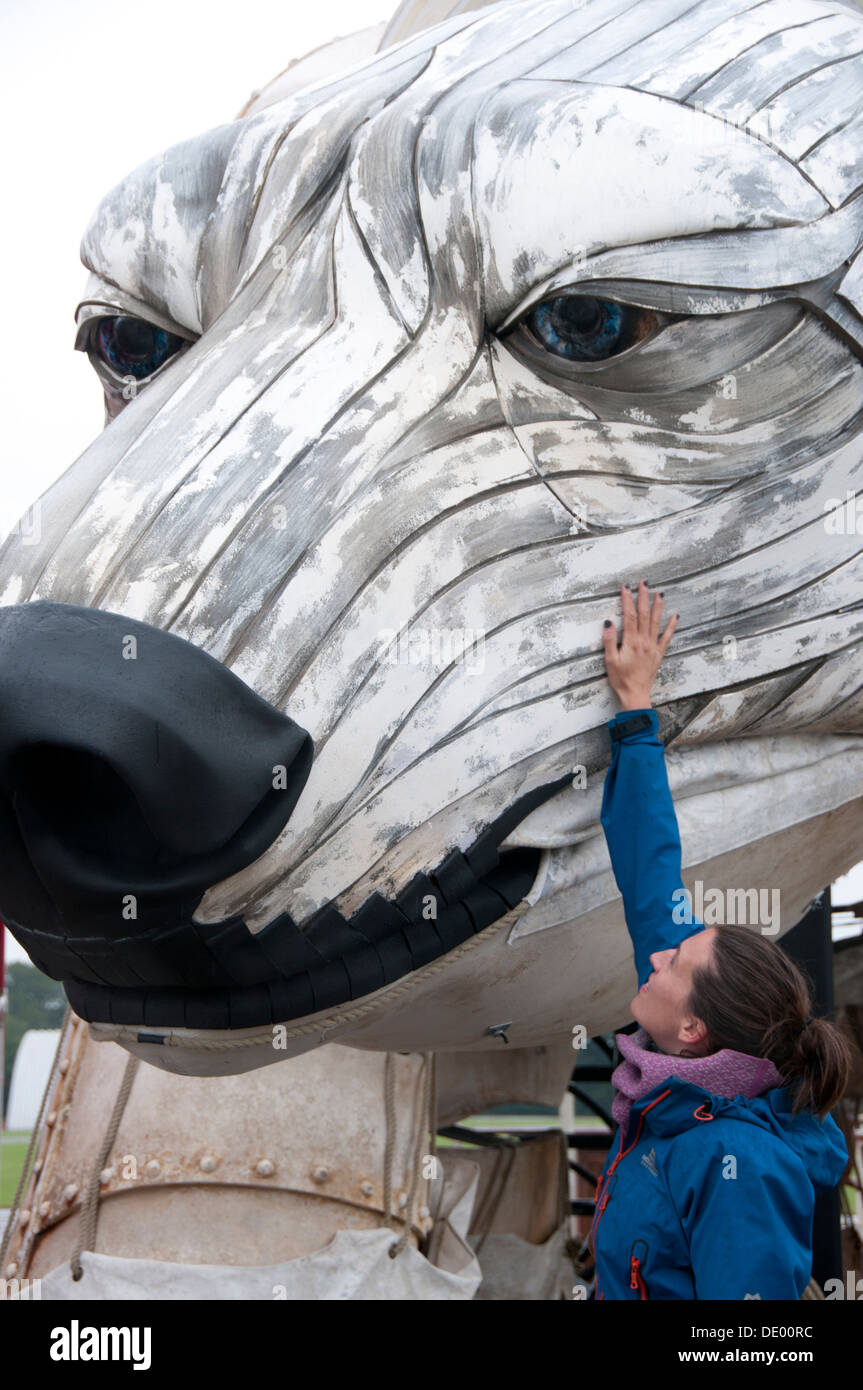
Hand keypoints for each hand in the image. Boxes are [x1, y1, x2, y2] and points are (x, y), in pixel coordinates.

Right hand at [603, 580, 677, 709]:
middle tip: (644, 583)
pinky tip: (675, 615)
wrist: (635, 694)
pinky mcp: (658, 653)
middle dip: (644, 597)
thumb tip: (609, 622)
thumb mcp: (609, 660)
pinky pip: (667, 637)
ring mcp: (653, 646)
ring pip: (656, 622)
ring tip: (660, 592)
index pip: (629, 615)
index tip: (626, 587)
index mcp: (631, 642)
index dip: (627, 600)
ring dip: (658, 606)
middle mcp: (644, 641)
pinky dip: (671, 625)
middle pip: (644, 614)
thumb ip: (609, 640)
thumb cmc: (620, 679)